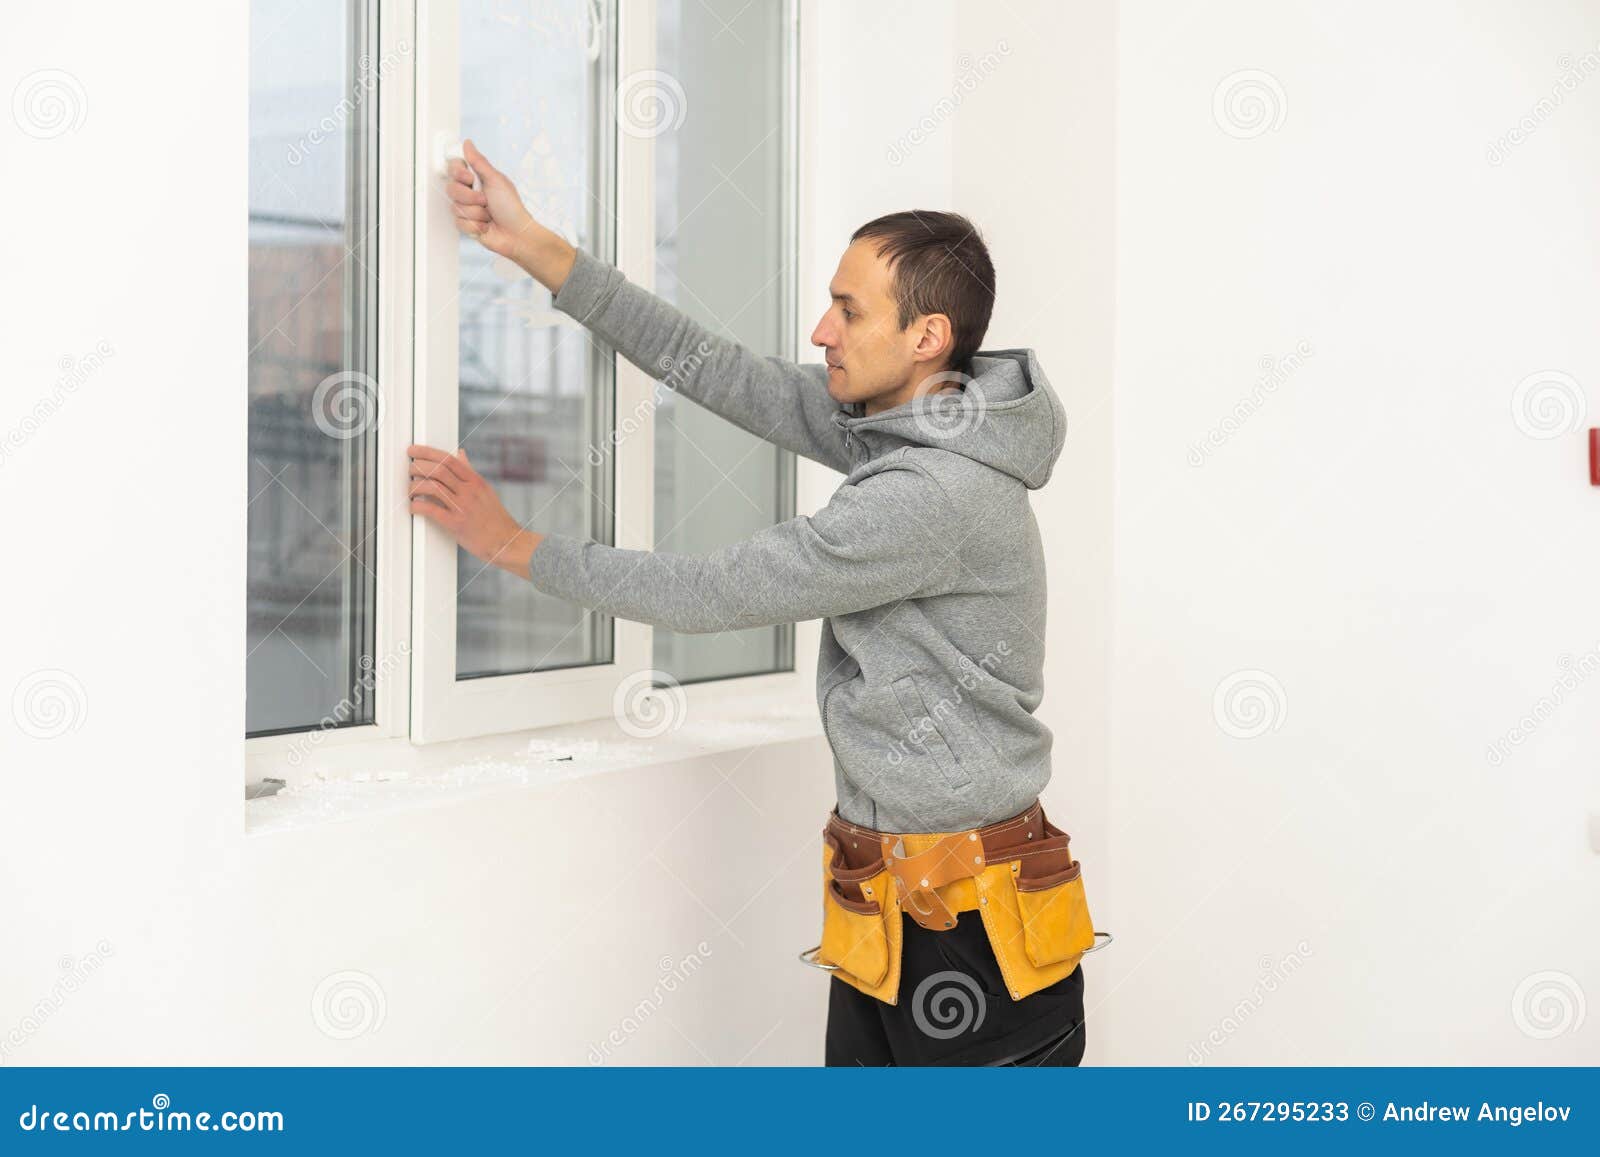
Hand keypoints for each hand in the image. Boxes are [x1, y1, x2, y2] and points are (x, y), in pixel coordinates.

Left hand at [408, 443, 541, 578]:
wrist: (507, 542)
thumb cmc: (495, 518)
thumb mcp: (485, 490)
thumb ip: (470, 471)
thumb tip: (460, 454)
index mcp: (476, 481)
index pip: (448, 459)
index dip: (427, 452)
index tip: (413, 450)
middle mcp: (470, 491)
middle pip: (438, 470)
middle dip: (418, 467)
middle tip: (409, 469)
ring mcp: (463, 507)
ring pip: (433, 488)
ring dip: (415, 486)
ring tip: (410, 489)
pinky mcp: (457, 524)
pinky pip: (432, 511)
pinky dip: (418, 507)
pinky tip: (414, 507)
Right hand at [444, 140, 577, 291]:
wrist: (516, 235)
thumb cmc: (511, 208)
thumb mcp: (496, 180)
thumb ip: (479, 162)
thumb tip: (468, 144)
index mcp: (477, 179)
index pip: (454, 168)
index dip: (458, 173)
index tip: (469, 178)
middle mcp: (470, 193)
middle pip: (452, 188)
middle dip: (470, 197)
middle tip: (485, 200)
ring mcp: (467, 209)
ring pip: (455, 207)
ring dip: (476, 212)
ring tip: (488, 215)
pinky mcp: (466, 224)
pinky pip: (459, 222)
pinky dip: (475, 225)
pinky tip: (486, 226)